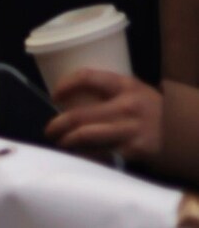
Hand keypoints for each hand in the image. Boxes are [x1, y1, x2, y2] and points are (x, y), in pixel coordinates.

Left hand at [46, 69, 162, 164]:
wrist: (187, 133)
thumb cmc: (156, 110)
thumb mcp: (136, 91)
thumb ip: (111, 93)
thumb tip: (77, 97)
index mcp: (125, 85)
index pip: (87, 77)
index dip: (66, 84)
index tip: (54, 94)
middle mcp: (126, 106)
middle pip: (81, 115)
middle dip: (59, 124)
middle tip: (49, 128)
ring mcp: (129, 130)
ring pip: (88, 137)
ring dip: (68, 141)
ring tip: (60, 142)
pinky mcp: (133, 151)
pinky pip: (103, 153)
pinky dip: (88, 154)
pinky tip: (80, 155)